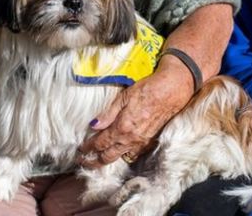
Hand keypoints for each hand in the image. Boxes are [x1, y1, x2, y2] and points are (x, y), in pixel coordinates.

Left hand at [77, 61, 192, 167]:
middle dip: (94, 161)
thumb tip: (94, 124)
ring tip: (99, 159)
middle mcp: (131, 139)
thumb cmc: (147, 90)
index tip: (81, 149)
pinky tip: (120, 150)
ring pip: (121, 157)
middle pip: (108, 157)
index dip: (88, 148)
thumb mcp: (123, 97)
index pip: (100, 143)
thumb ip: (108, 114)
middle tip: (84, 161)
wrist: (171, 91)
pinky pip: (133, 153)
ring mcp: (141, 142)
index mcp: (122, 128)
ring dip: (109, 159)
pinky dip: (124, 154)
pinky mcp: (150, 141)